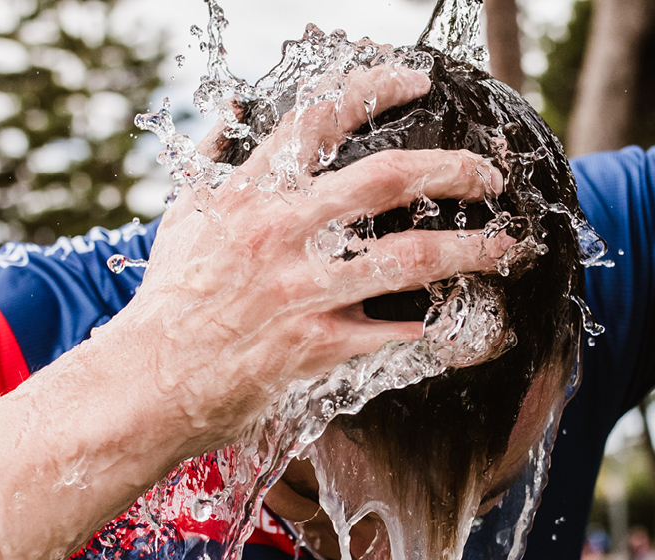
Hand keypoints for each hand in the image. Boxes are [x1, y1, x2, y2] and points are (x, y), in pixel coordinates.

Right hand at [107, 63, 511, 452]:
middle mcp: (279, 235)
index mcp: (249, 194)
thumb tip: (238, 105)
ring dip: (469, 250)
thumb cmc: (169, 299)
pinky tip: (460, 322)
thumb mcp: (183, 214)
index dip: (373, 89)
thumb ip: (215, 155)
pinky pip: (395, 333)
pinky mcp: (318, 347)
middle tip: (489, 175)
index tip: (416, 82)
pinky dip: (432, 327)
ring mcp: (302, 292)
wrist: (149, 383)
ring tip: (505, 247)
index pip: (319, 119)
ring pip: (408, 258)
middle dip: (451, 169)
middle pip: (386, 180)